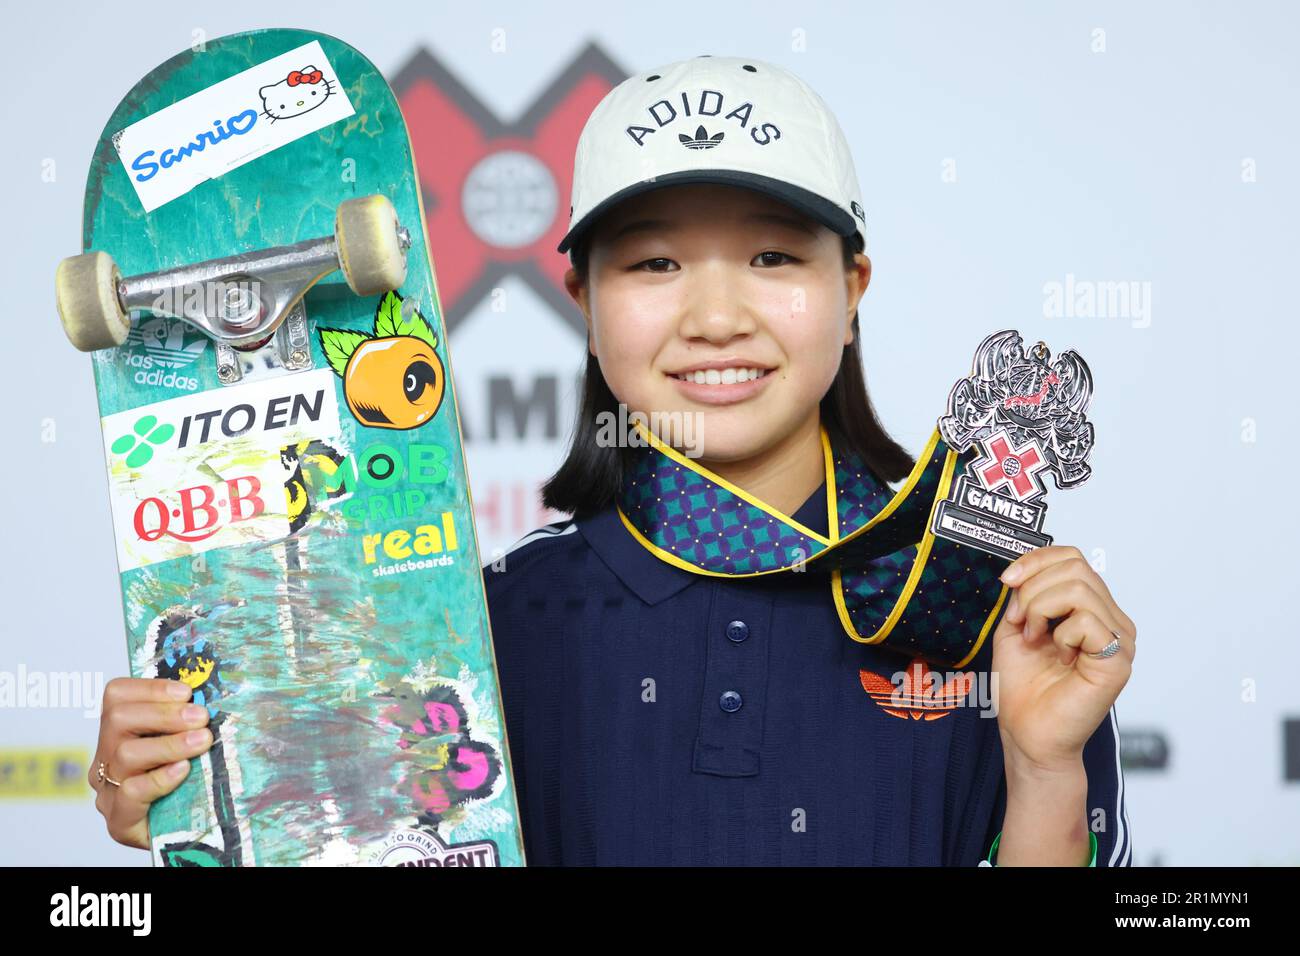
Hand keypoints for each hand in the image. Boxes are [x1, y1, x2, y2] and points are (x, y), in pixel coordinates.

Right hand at [89, 677, 213, 849]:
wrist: (183, 831)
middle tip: (201, 717)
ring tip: (202, 740)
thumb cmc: (185, 783)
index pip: (116, 696)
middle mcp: (106, 759)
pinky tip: (183, 770)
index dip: (151, 688)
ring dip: (169, 743)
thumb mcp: (184, 744)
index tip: (187, 691)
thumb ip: (187, 720)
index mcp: (117, 733)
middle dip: (164, 713)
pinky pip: (131, 793)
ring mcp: (108, 791)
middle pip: (117, 720)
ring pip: (125, 755)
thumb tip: (210, 695)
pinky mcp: (119, 821)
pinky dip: (160, 777)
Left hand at [991, 545, 1135, 775]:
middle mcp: (1112, 620)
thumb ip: (1024, 595)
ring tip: (1035, 638)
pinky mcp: (1118, 660)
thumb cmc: (1024, 689)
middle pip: (1076, 567)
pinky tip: (1058, 656)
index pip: (1073, 558)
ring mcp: (1119, 639)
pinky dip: (1060, 634)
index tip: (1008, 581)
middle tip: (1021, 622)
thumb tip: (1025, 571)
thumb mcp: (1015, 626)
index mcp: (1091, 609)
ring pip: (1079, 588)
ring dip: (1041, 609)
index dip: (1036, 560)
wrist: (1027, 734)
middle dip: (1033, 589)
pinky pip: (1087, 620)